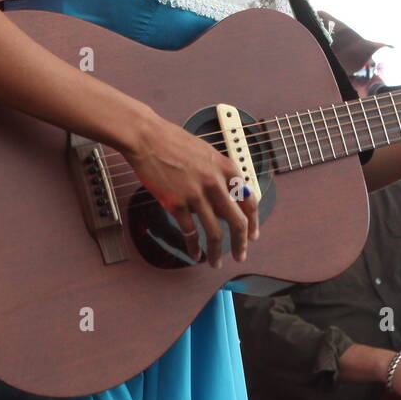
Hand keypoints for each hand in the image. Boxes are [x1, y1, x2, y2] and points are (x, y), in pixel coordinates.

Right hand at [121, 112, 257, 268]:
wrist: (147, 137)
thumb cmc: (173, 142)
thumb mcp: (207, 154)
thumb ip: (220, 175)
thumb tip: (227, 199)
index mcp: (226, 168)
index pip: (249, 201)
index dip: (253, 222)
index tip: (252, 235)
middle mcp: (214, 182)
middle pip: (237, 221)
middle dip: (241, 243)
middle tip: (240, 255)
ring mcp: (196, 194)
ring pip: (215, 232)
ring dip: (218, 252)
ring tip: (216, 262)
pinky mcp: (177, 203)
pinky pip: (190, 232)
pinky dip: (194, 247)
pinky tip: (195, 254)